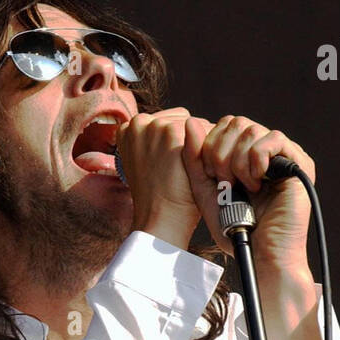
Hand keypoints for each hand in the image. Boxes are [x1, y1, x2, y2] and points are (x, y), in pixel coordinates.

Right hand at [117, 108, 201, 249]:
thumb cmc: (157, 198)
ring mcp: (155, 126)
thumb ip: (152, 143)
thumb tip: (178, 127)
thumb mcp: (145, 164)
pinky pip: (205, 130)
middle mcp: (139, 122)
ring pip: (195, 124)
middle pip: (180, 119)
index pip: (165, 121)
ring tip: (195, 169)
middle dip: (190, 140)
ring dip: (201, 143)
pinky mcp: (172, 133)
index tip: (177, 164)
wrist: (160, 220)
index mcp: (129, 129)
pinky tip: (202, 168)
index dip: (177, 143)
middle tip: (188, 169)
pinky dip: (209, 148)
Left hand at [182, 115, 314, 272]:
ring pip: (252, 130)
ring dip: (238, 161)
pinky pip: (274, 138)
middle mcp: (266, 151)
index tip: (213, 179)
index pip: (225, 126)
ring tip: (243, 187)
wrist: (258, 254)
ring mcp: (283, 156)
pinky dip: (257, 159)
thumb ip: (195, 159)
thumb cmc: (234, 229)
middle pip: (237, 123)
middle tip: (226, 184)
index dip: (211, 147)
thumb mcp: (205, 191)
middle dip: (222, 154)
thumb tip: (190, 122)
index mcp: (246, 155)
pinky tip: (256, 183)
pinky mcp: (299, 163)